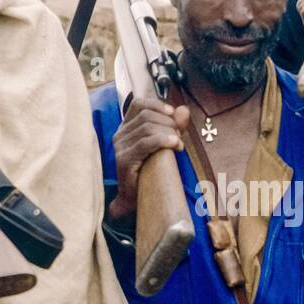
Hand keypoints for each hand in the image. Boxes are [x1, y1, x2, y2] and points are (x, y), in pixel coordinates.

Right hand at [108, 97, 189, 221]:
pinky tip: (175, 145)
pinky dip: (163, 140)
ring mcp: (120, 147)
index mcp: (126, 127)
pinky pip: (146, 143)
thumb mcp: (165, 144)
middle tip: (180, 137)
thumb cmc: (151, 171)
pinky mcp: (124, 159)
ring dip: (169, 133)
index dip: (157, 104)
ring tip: (179, 145)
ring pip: (148, 128)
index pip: (138, 104)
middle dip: (168, 123)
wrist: (137, 198)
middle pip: (147, 116)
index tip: (172, 113)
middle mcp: (120, 134)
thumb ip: (174, 126)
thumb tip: (184, 109)